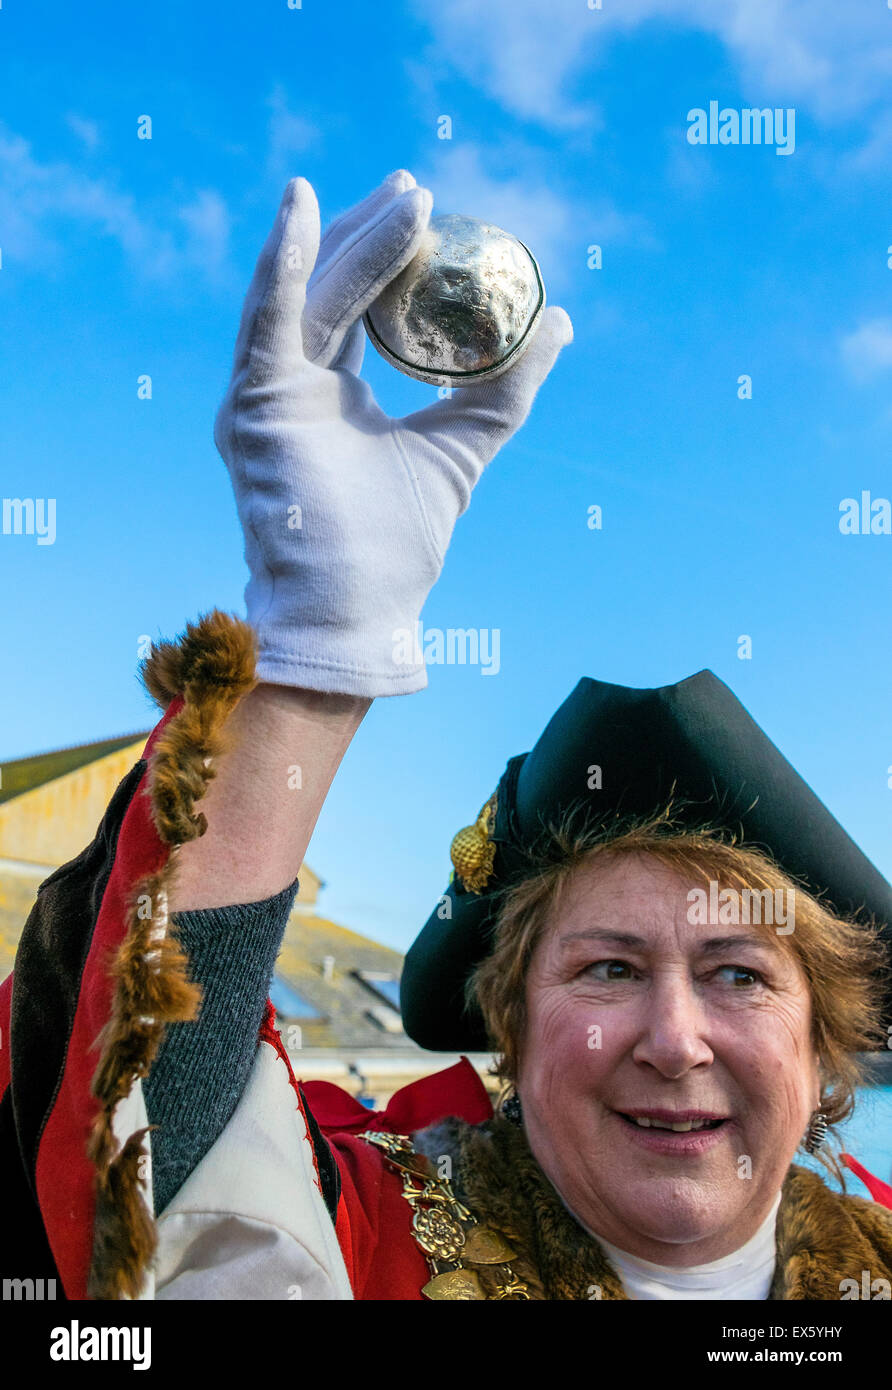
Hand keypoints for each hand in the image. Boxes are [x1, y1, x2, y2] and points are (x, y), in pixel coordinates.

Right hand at [215, 170, 572, 695]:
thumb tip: (558, 321)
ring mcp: (266, 392)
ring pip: (311, 294)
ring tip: (409, 197)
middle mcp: (292, 385)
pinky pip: (268, 318)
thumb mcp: (463, 445)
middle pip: (331, 288)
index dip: (390, 256)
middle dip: (373, 231)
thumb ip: (504, 387)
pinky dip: (285, 262)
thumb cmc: (396, 547)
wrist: (357, 612)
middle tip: (420, 186)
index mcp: (331, 394)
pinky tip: (305, 205)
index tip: (431, 208)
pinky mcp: (253, 403)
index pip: (357, 307)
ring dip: (356, 240)